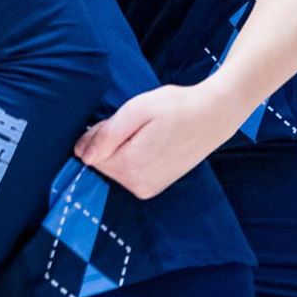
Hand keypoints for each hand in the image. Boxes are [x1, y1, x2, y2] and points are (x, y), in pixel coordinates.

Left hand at [75, 81, 241, 198]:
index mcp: (131, 166)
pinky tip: (148, 143)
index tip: (119, 122)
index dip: (98, 134)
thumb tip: (82, 155)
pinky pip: (127, 172)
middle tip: (135, 125)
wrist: (214, 115)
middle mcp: (138, 184)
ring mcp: (148, 189)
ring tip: (145, 133)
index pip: (89, 154)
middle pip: (101, 162)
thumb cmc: (176, 107)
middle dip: (109, 142)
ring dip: (120, 149)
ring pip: (113, 167)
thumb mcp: (136, 110)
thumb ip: (106, 135)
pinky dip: (130, 156)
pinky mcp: (154, 187)